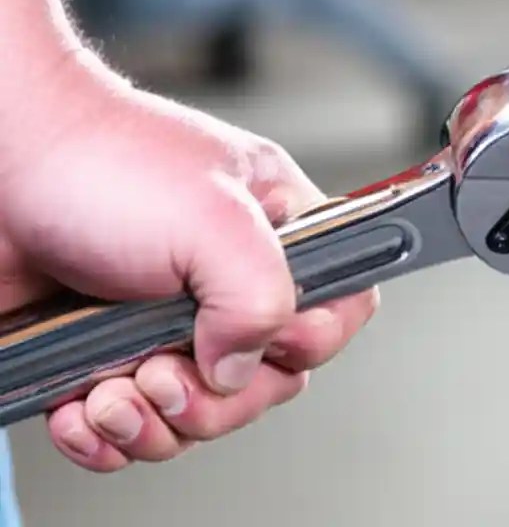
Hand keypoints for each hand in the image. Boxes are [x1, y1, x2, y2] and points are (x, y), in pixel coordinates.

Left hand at [0, 51, 377, 470]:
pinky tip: (81, 409)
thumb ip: (261, 296)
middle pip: (266, 381)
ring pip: (198, 413)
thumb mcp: (214, 217)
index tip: (260, 338)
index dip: (311, 340)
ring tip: (111, 391)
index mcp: (275, 232)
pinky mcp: (105, 354)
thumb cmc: (98, 161)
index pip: (339, 308)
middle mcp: (226, 282)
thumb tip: (240, 366)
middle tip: (161, 372)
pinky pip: (129, 426)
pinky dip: (103, 435)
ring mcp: (165, 323)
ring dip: (152, 424)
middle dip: (213, 401)